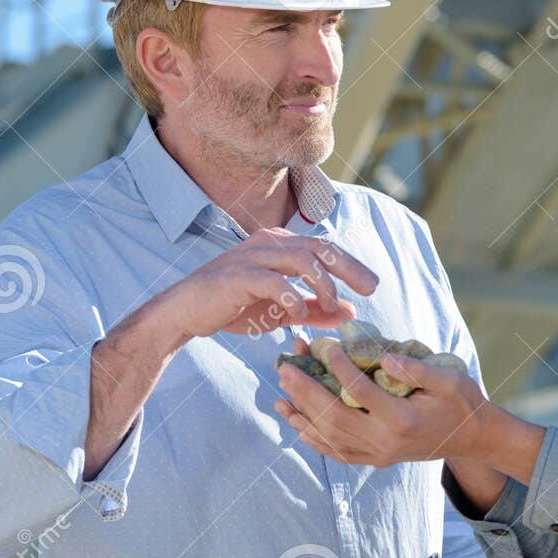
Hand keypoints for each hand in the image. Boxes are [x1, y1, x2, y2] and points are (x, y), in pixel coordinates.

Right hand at [159, 232, 377, 342]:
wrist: (186, 311)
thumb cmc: (233, 306)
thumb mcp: (281, 310)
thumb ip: (315, 309)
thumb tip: (351, 312)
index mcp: (279, 246)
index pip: (323, 249)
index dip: (350, 265)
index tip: (372, 285)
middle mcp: (268, 244)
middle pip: (318, 248)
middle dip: (348, 268)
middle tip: (370, 289)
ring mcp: (252, 257)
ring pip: (299, 259)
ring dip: (322, 283)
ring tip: (331, 304)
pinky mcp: (237, 276)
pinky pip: (273, 281)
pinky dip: (291, 297)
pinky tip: (299, 313)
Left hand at [274, 342, 489, 466]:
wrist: (471, 438)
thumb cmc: (461, 402)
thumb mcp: (450, 379)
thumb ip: (418, 370)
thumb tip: (384, 358)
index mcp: (403, 420)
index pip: (359, 392)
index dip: (338, 367)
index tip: (323, 345)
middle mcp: (385, 442)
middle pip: (334, 417)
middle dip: (305, 391)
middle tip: (285, 367)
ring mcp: (378, 455)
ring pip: (329, 438)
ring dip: (301, 415)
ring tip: (280, 393)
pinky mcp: (374, 460)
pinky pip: (336, 452)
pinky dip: (312, 438)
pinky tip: (295, 421)